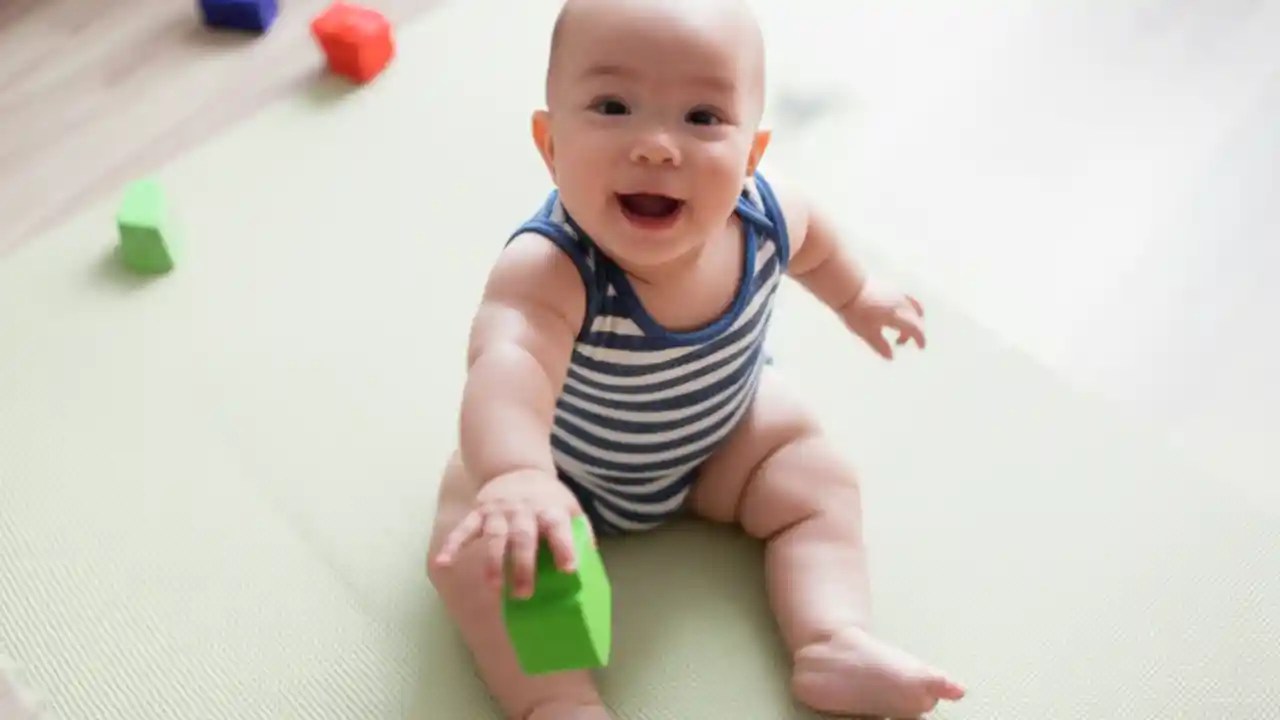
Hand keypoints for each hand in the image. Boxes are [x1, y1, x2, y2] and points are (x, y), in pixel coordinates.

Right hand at [433, 468, 587, 598]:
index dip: (564, 547)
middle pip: (523, 538)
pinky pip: (464, 529)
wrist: (515, 468)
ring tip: (495, 587)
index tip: (568, 569)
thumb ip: (581, 535)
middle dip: (523, 566)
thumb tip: (591, 568)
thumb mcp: (570, 508)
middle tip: (524, 594)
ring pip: (495, 537)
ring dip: (493, 562)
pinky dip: (452, 545)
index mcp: (550, 510)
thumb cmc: (547, 498)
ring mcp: (499, 512)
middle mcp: (524, 510)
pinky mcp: (479, 513)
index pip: (559, 528)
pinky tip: (444, 562)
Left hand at [843, 278, 925, 359]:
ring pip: (914, 307)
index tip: (920, 347)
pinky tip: (894, 313)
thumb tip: (891, 356)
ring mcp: (897, 293)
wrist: (847, 287)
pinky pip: (906, 299)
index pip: (916, 329)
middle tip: (900, 342)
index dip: (920, 339)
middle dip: (914, 332)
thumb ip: (880, 345)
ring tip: (902, 327)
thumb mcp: (867, 333)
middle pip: (916, 319)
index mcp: (898, 316)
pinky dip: (907, 308)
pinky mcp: (890, 286)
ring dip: (913, 319)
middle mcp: (901, 303)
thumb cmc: (856, 311)